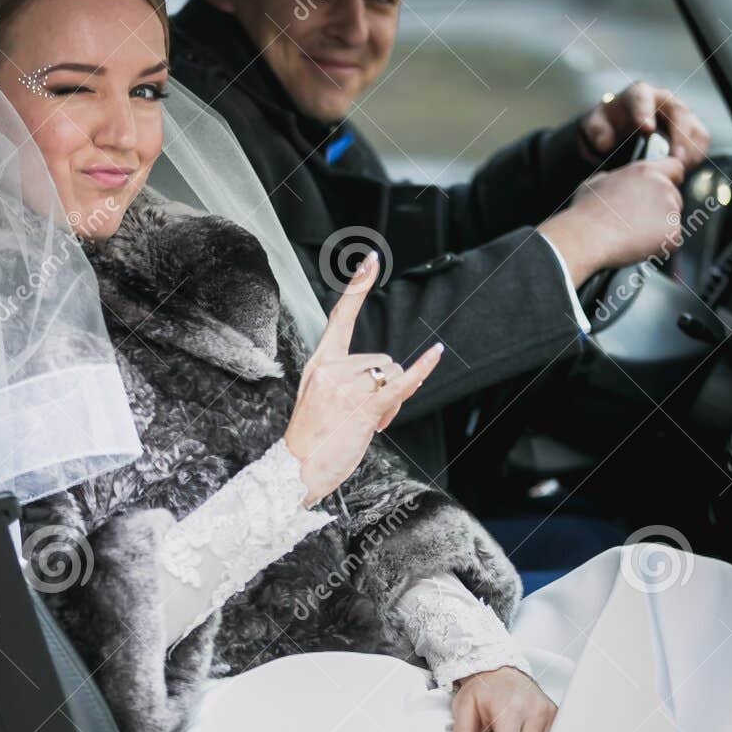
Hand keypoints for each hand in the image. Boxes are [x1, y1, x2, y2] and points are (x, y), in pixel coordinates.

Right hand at [284, 251, 443, 507]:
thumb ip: (345, 380)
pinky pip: (401, 384)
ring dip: (390, 401)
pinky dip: (422, 370)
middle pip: (381, 358)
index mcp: (320, 363)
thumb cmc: (311, 439)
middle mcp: (332, 368)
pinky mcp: (363, 406)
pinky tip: (436, 353)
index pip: (340, 318)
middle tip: (365, 416)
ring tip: (367, 424)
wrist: (295, 469)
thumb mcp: (320, 398)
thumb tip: (382, 379)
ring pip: (391, 376)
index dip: (356, 288)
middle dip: (383, 386)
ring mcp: (347, 386)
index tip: (370, 262)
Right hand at [537, 157, 686, 284]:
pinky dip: (658, 247)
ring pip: (672, 220)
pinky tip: (637, 245)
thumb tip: (617, 182)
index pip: (675, 167)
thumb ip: (616, 178)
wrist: (587, 238)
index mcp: (645, 171)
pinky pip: (671, 241)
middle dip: (660, 209)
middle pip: (674, 197)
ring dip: (658, 228)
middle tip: (637, 221)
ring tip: (632, 234)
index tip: (664, 188)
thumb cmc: (586, 213)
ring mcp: (670, 210)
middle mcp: (662, 187)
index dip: (670, 179)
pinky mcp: (673, 233)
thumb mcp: (596, 183)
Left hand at [580, 82, 709, 172]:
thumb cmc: (608, 125)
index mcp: (638, 94)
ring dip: (690, 149)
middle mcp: (663, 100)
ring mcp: (680, 114)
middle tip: (674, 159)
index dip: (645, 112)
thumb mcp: (596, 125)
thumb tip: (605, 143)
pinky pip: (700, 140)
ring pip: (694, 127)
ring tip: (679, 169)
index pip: (642, 98)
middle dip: (679, 136)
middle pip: (678, 112)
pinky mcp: (690, 128)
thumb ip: (597, 132)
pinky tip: (684, 169)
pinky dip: (695, 155)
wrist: (620, 129)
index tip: (646, 129)